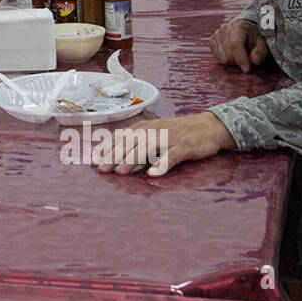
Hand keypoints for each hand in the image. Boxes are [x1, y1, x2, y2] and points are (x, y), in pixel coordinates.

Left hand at [95, 112, 235, 176]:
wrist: (207, 127)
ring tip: (121, 172)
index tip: (94, 161)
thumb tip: (114, 157)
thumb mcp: (153, 134)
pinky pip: (171, 156)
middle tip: (102, 170)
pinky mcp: (184, 146)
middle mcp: (153, 131)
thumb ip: (136, 144)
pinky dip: (162, 164)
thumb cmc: (176, 133)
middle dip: (114, 156)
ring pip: (147, 148)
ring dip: (132, 160)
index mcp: (143, 128)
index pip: (120, 137)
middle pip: (130, 143)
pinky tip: (153, 174)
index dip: (106, 148)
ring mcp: (169, 138)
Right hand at [209, 17, 269, 72]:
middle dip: (239, 61)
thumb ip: (260, 51)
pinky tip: (232, 53)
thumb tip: (255, 61)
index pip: (235, 44)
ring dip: (233, 61)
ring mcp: (216, 35)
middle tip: (247, 58)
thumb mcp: (261, 42)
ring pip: (223, 58)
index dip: (241, 59)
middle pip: (229, 55)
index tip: (247, 69)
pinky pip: (217, 58)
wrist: (243, 27)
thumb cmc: (252, 35)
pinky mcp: (211, 41)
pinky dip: (226, 59)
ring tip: (239, 55)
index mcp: (238, 27)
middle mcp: (224, 29)